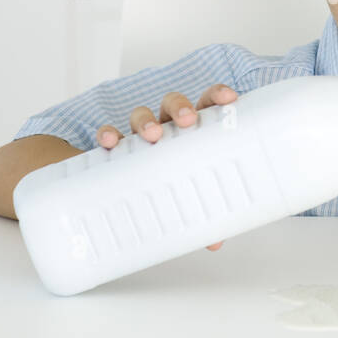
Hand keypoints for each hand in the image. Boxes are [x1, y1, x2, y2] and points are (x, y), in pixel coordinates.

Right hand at [95, 84, 238, 249]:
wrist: (130, 188)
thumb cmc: (170, 182)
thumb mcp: (188, 193)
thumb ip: (202, 212)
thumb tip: (215, 242)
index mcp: (192, 130)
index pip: (206, 103)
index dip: (216, 95)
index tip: (229, 98)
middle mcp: (166, 127)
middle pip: (173, 104)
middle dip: (180, 107)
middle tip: (187, 120)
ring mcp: (139, 135)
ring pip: (141, 115)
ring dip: (146, 120)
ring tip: (152, 135)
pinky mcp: (114, 148)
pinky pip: (108, 134)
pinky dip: (108, 134)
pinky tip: (110, 142)